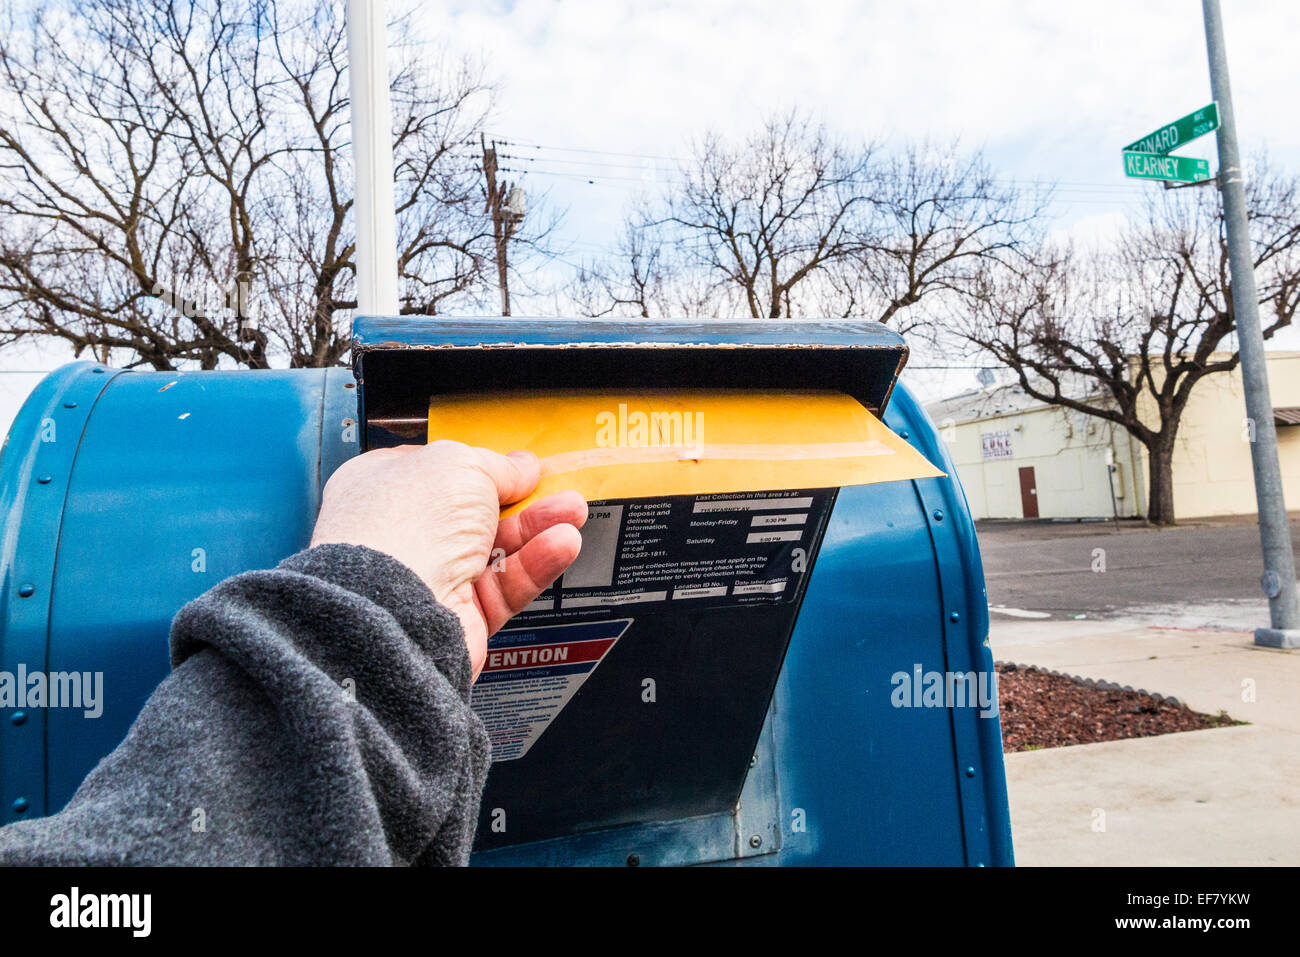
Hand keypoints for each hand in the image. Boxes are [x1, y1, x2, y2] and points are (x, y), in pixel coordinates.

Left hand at [310, 440, 586, 677]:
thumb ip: (496, 465)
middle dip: (523, 501)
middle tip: (557, 490)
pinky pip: (506, 586)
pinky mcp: (460, 616)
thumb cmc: (403, 528)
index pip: (440, 472)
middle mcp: (406, 534)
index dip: (481, 466)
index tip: (519, 465)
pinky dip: (535, 565)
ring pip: (498, 550)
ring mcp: (432, 577)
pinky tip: (560, 544)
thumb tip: (521, 466)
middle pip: (476, 514)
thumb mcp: (460, 465)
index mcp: (386, 486)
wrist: (392, 608)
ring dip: (537, 530)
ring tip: (572, 514)